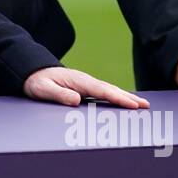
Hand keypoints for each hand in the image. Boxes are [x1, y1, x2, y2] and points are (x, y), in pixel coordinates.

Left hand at [23, 66, 148, 107]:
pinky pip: (104, 92)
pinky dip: (116, 96)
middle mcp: (85, 80)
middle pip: (111, 89)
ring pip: (109, 90)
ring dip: (125, 97)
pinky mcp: (84, 87)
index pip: (102, 91)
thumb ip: (58, 94)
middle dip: (129, 98)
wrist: (31, 72)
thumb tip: (76, 100)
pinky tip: (123, 101)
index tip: (132, 105)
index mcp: (78, 81)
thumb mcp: (43, 89)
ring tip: (142, 104)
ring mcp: (85, 83)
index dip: (118, 98)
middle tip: (146, 106)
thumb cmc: (36, 82)